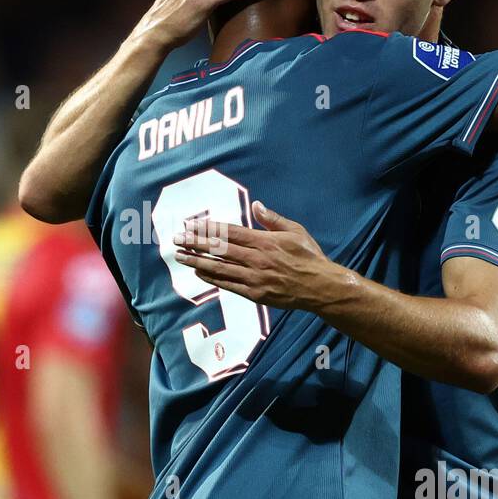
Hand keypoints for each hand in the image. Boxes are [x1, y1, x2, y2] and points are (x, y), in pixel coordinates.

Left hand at [172, 201, 344, 311]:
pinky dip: (212, 278)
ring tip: (180, 256)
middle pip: (219, 248)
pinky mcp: (255, 293)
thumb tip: (256, 205)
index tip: (191, 225)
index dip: (207, 229)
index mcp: (264, 241)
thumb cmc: (309, 257)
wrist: (321, 287)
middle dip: (195, 243)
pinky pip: (228, 284)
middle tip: (176, 239)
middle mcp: (256, 259)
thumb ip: (272, 219)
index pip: (229, 232)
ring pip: (219, 267)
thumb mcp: (295, 231)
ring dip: (197, 261)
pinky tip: (198, 272)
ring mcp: (254, 277)